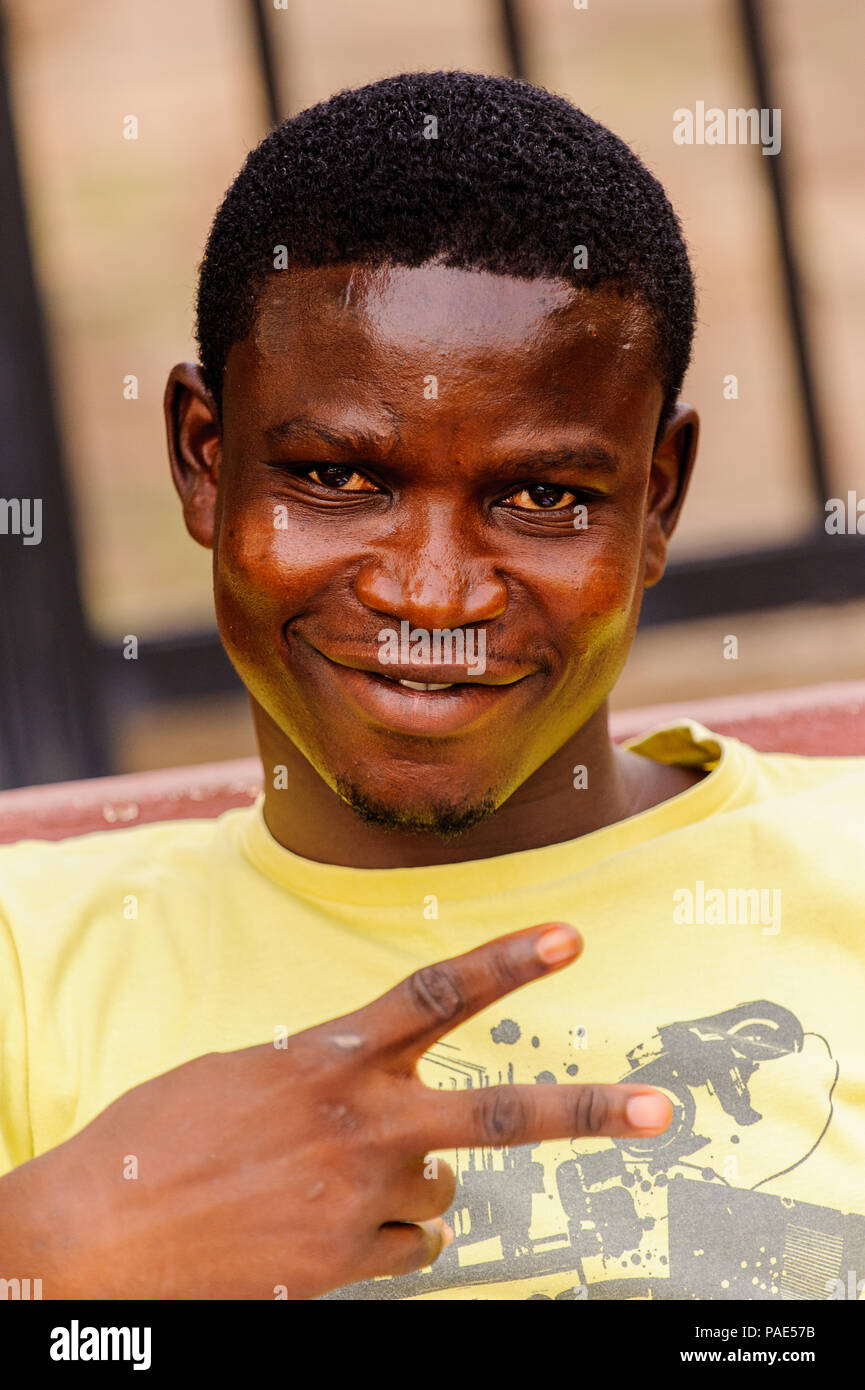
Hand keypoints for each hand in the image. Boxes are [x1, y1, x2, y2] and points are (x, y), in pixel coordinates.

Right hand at [2, 921, 670, 1298]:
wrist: (95, 1241)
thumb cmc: (160, 1140)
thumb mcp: (243, 1074)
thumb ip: (323, 1072)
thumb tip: (376, 1089)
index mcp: (327, 1059)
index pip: (432, 994)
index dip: (506, 961)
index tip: (569, 937)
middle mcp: (357, 1127)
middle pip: (496, 1114)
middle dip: (586, 1112)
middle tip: (657, 1108)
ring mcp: (356, 1201)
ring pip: (444, 1192)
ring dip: (416, 1183)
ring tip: (343, 1182)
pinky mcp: (343, 1267)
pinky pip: (411, 1249)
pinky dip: (391, 1237)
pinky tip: (334, 1230)